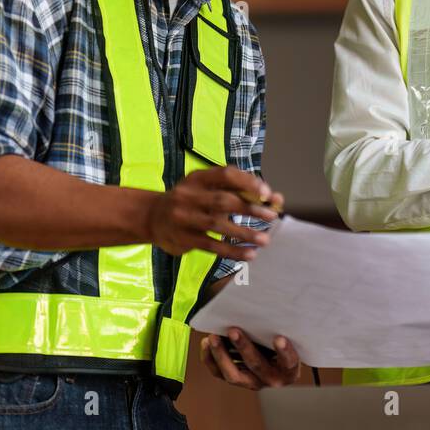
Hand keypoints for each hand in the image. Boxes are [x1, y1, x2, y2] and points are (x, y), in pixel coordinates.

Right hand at [146, 165, 281, 260]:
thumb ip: (241, 191)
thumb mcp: (209, 189)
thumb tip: (277, 199)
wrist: (152, 217)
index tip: (267, 192)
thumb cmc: (192, 200)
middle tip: (272, 216)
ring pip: (217, 225)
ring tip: (265, 240)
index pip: (226, 175)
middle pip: (223, 201)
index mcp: (198, 178)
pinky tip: (250, 254)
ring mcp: (183, 217)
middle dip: (250, 209)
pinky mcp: (182, 238)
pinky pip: (211, 246)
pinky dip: (232, 251)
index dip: (248, 183)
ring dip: (244, 233)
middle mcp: (188, 195)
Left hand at [201, 328, 300, 389]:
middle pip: (257, 366)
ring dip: (221, 355)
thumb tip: (268, 308)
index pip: (289, 362)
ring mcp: (251, 382)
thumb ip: (280, 330)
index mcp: (289, 371)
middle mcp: (271, 379)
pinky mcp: (235, 379)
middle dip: (244, 348)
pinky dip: (210, 358)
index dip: (285, 352)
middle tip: (234, 331)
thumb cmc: (281, 340)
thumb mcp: (288, 338)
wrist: (273, 356)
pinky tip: (207, 342)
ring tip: (213, 337)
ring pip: (233, 375)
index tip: (280, 338)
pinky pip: (218, 373)